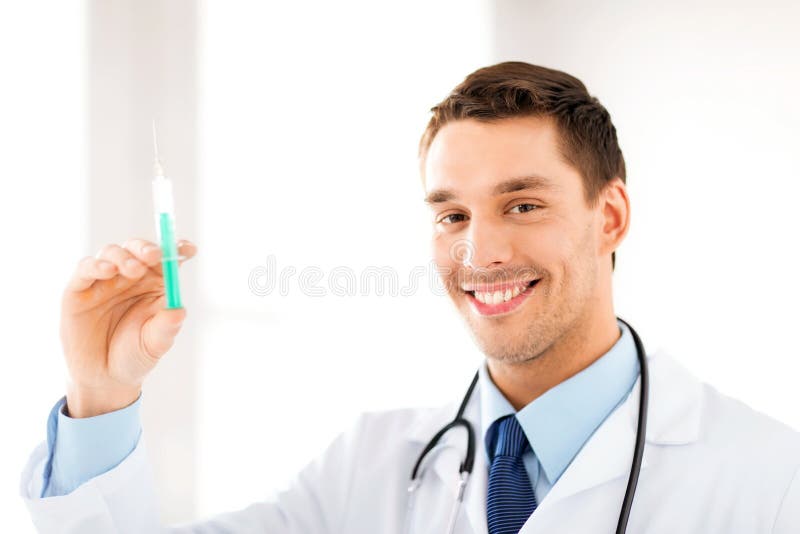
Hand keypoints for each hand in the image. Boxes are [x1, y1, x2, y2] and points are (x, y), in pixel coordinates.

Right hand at [60, 238, 196, 416]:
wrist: (104, 378)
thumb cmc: (135, 356)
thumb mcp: (154, 345)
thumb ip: (166, 327)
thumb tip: (180, 311)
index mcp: (156, 284)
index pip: (168, 260)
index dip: (178, 249)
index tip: (188, 249)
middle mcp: (131, 277)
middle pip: (139, 250)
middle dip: (147, 248)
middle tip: (154, 255)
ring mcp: (104, 280)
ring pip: (112, 253)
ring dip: (124, 257)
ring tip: (133, 269)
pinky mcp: (79, 289)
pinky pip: (85, 269)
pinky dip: (96, 265)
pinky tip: (108, 271)